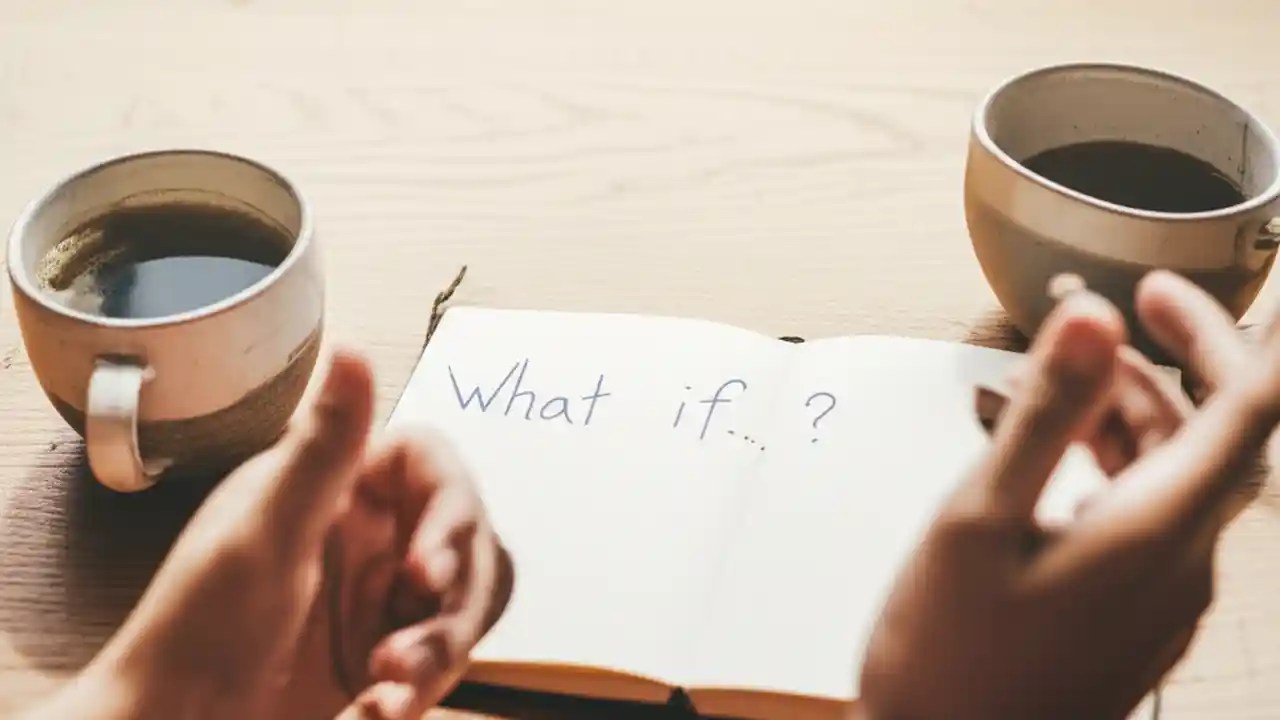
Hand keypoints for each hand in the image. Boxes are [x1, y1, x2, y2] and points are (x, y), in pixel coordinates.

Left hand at [27, 350, 512, 719]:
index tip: (428, 565)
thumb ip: (322, 448)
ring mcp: (383, 596)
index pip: (435, 467)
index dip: (452, 509)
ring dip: (440, 654)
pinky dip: (422, 691)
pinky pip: (446, 660)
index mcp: (342, 488)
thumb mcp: (263, 534)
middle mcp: (372, 535)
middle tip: (402, 653)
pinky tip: (374, 711)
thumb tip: (353, 351)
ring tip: (387, 693)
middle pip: (467, 543)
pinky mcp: (390, 653)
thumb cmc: (193, 631)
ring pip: (465, 606)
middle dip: (449, 605)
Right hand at [857, 271, 1278, 719]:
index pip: (1246, 404)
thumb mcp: (980, 516)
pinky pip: (1148, 521)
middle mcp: (1181, 567)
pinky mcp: (1132, 619)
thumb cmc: (947, 657)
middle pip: (1209, 437)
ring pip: (1174, 478)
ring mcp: (1161, 600)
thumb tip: (1093, 321)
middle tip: (1091, 327)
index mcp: (1157, 532)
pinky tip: (1049, 463)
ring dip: (1124, 418)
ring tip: (1045, 390)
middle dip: (1153, 369)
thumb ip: (1045, 412)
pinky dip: (1111, 469)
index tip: (1154, 291)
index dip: (1216, 330)